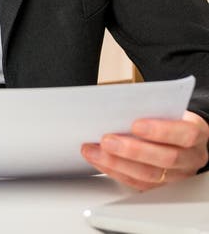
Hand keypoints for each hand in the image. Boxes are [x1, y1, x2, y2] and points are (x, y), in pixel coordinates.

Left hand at [81, 110, 208, 189]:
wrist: (183, 134)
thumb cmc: (171, 116)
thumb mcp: (168, 106)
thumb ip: (150, 108)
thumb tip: (118, 107)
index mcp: (196, 132)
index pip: (184, 134)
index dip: (160, 131)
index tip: (135, 124)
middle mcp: (191, 158)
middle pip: (164, 158)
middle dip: (132, 150)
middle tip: (106, 140)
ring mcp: (177, 175)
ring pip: (149, 176)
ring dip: (117, 163)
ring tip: (94, 151)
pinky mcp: (161, 186)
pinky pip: (138, 184)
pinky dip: (116, 172)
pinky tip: (100, 160)